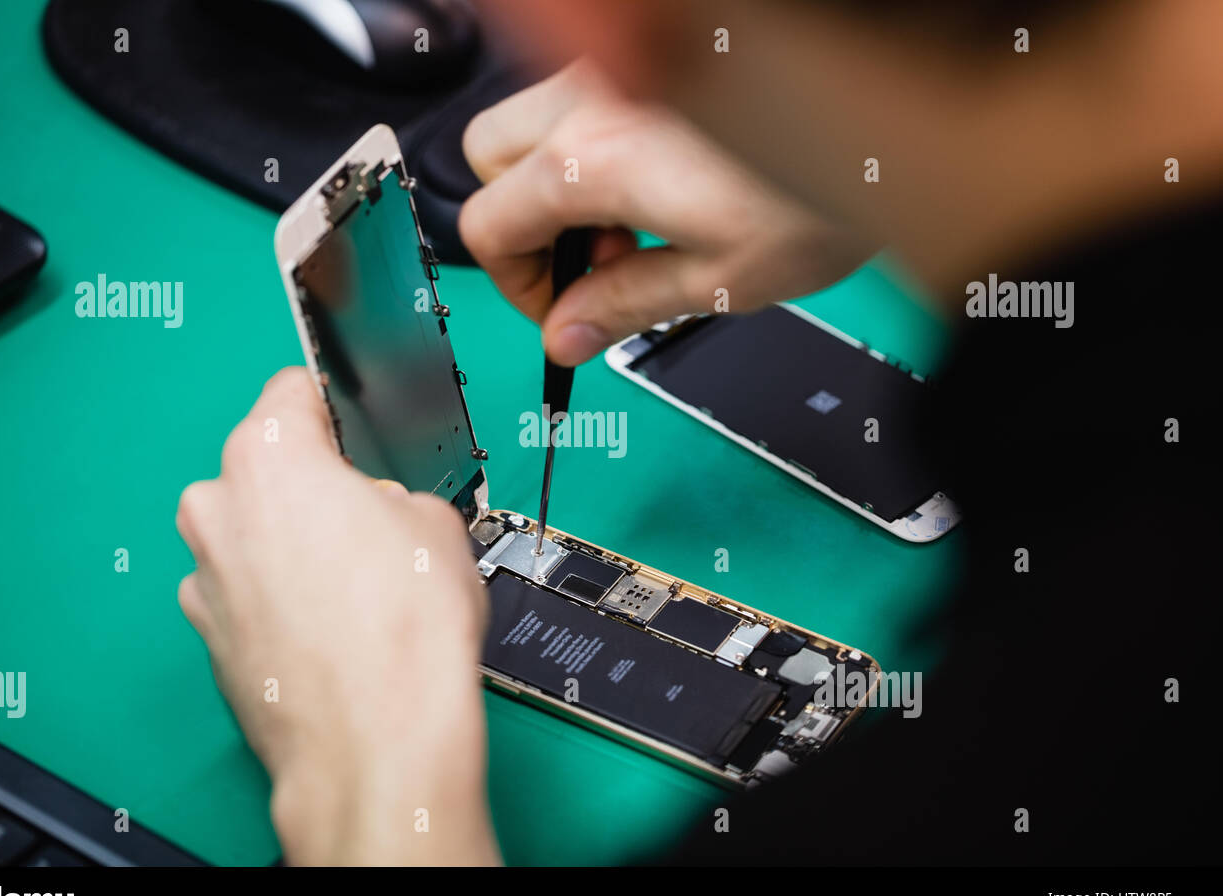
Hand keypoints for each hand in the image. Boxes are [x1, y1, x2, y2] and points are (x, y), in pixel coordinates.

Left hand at [176, 368, 498, 865]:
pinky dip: (281, 601)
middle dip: (314, 485)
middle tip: (372, 521)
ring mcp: (205, 578)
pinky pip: (248, 594)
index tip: (352, 423)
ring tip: (359, 588)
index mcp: (268, 455)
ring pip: (253, 535)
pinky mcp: (209, 639)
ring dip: (294, 546)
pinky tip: (334, 630)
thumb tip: (378, 508)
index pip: (291, 389)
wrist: (378, 741)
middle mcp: (218, 508)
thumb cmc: (407, 629)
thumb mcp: (436, 520)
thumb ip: (392, 492)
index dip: (333, 406)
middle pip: (267, 468)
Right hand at [459, 61, 870, 365]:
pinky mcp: (660, 63)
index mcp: (594, 163)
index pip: (487, 224)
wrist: (902, 125)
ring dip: (558, 180)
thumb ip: (625, 306)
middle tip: (586, 264)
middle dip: (518, 215)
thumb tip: (565, 336)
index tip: (561, 311)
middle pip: (489, 154)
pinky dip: (597, 148)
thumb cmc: (827, 194)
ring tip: (632, 226)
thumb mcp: (720, 279)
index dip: (515, 286)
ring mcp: (625, 70)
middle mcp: (596, 97)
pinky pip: (590, 100)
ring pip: (536, 120)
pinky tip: (659, 185)